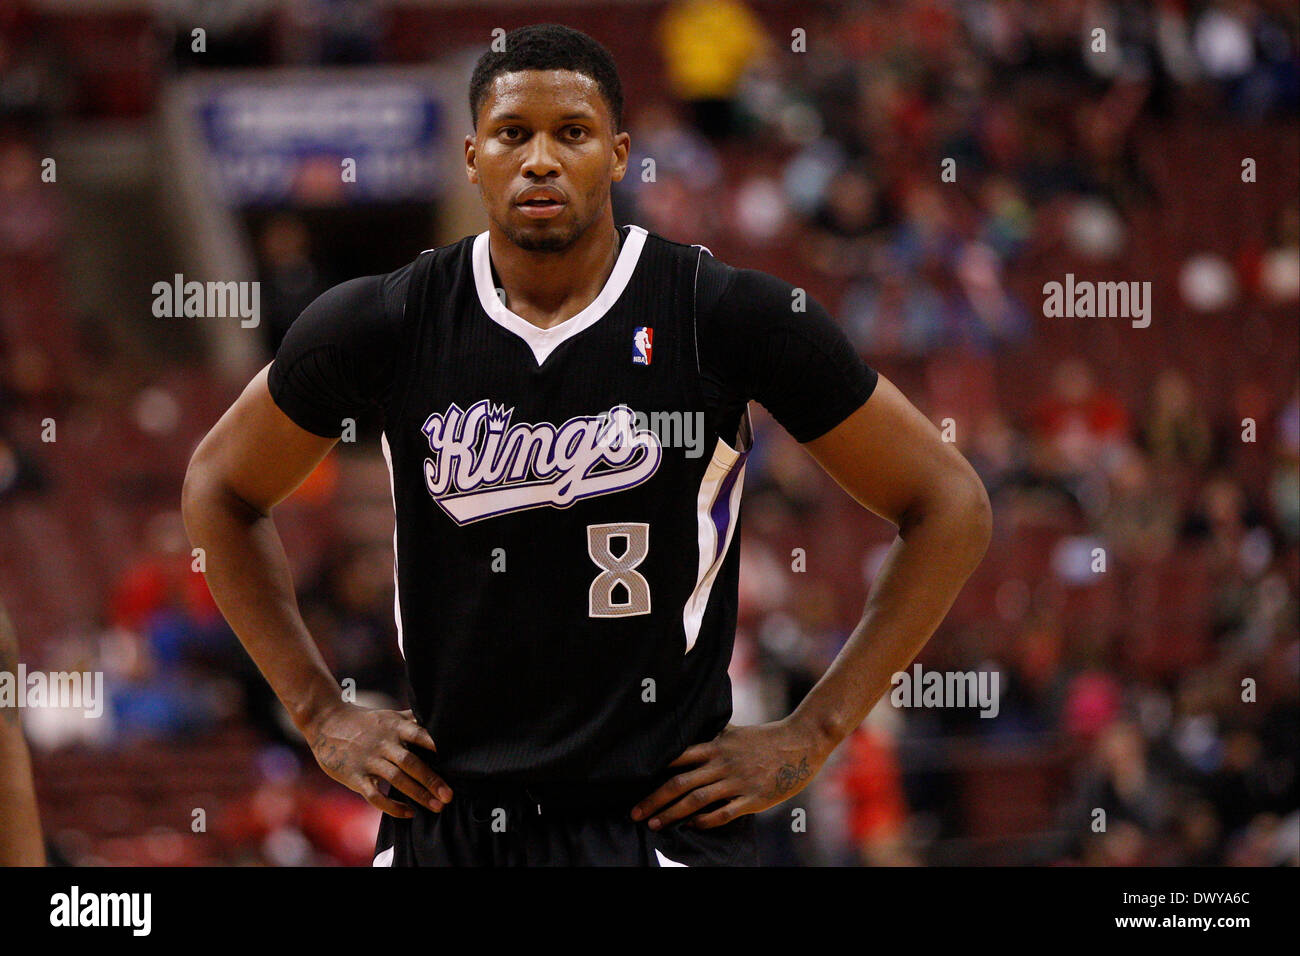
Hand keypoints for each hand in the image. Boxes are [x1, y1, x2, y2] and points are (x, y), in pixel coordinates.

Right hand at [305, 704, 450, 817]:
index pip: (419, 734)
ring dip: (417, 794)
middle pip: (411, 762)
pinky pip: (375, 795)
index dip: (436, 745)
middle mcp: (384, 743)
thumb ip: (412, 720)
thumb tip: (440, 718)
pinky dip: (392, 806)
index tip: (456, 758)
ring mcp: (369, 760)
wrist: (326, 722)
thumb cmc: (364, 721)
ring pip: (396, 780)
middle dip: (431, 780)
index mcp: (394, 727)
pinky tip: (408, 813)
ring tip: (436, 806)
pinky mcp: (355, 776)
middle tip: (449, 796)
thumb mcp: (389, 716)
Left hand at [631, 718, 830, 829]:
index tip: (635, 784)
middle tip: (635, 813)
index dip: (654, 772)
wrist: (800, 742)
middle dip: (654, 799)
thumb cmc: (766, 738)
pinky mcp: (753, 798)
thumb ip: (713, 736)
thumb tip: (693, 734)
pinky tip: (691, 826)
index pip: (677, 757)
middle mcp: (722, 762)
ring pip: (696, 800)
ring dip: (672, 813)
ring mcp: (737, 781)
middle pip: (680, 782)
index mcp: (716, 745)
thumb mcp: (735, 731)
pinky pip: (723, 813)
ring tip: (655, 824)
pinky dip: (704, 821)